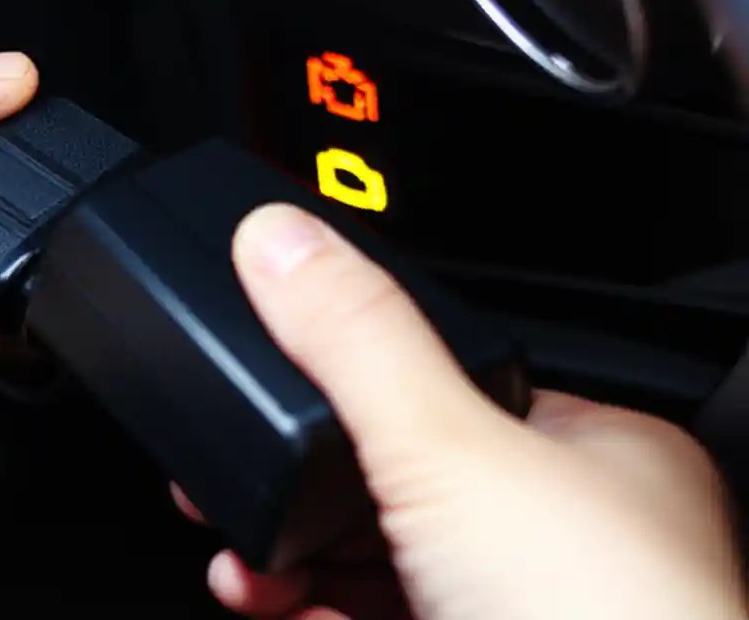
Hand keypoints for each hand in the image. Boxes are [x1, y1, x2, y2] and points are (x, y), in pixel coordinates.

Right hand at [177, 204, 747, 618]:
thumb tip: (280, 238)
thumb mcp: (451, 453)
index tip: (278, 385)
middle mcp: (568, 539)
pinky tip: (263, 605)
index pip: (454, 386)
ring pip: (381, 566)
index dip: (355, 386)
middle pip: (400, 483)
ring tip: (233, 559)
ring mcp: (521, 614)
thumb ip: (356, 343)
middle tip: (226, 480)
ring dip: (290, 559)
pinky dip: (308, 612)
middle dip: (300, 489)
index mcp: (595, 455)